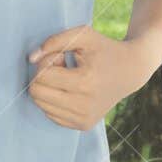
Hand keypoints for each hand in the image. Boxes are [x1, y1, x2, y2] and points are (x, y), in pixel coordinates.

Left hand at [26, 25, 160, 130]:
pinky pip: (50, 114)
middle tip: (62, 67)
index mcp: (85, 82)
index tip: (60, 56)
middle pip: (37, 93)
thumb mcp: (83, 35)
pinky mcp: (83, 125)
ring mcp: (84, 119)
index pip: (41, 76)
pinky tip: (72, 90)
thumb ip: (54, 41)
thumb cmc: (104, 49)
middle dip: (43, 76)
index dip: (46, 61)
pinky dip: (55, 100)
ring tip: (68, 78)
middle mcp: (84, 106)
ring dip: (49, 88)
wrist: (131, 71)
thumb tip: (31, 58)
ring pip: (41, 105)